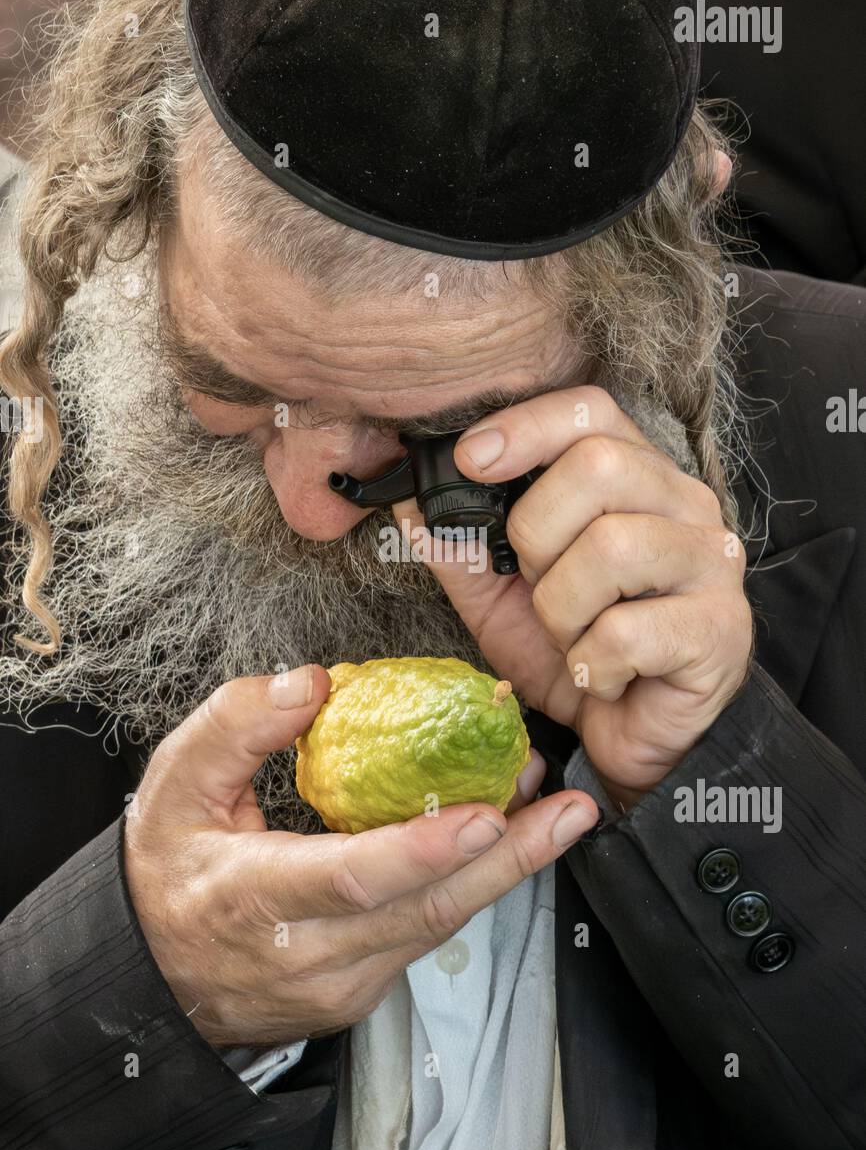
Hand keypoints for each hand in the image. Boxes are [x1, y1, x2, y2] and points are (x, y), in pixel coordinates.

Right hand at [123, 666, 597, 1046]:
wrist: (153, 975)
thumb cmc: (169, 870)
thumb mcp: (172, 785)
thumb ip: (234, 726)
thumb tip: (309, 683)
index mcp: (252, 897)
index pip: (350, 879)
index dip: (421, 851)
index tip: (485, 815)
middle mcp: (305, 955)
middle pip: (422, 910)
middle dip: (506, 858)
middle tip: (566, 808)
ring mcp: (339, 983)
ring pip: (436, 927)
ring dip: (504, 869)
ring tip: (557, 812)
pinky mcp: (361, 991)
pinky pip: (426, 936)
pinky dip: (470, 887)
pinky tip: (505, 841)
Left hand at [394, 386, 752, 808]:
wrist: (627, 738)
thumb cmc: (575, 651)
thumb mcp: (499, 595)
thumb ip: (460, 543)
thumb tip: (408, 494)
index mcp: (636, 478)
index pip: (591, 410)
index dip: (526, 426)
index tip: (469, 460)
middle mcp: (686, 506)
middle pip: (600, 466)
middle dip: (537, 536)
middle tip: (538, 586)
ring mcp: (711, 564)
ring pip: (611, 548)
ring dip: (561, 610)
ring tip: (571, 639)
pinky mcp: (720, 629)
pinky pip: (625, 632)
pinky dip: (590, 665)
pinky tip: (600, 676)